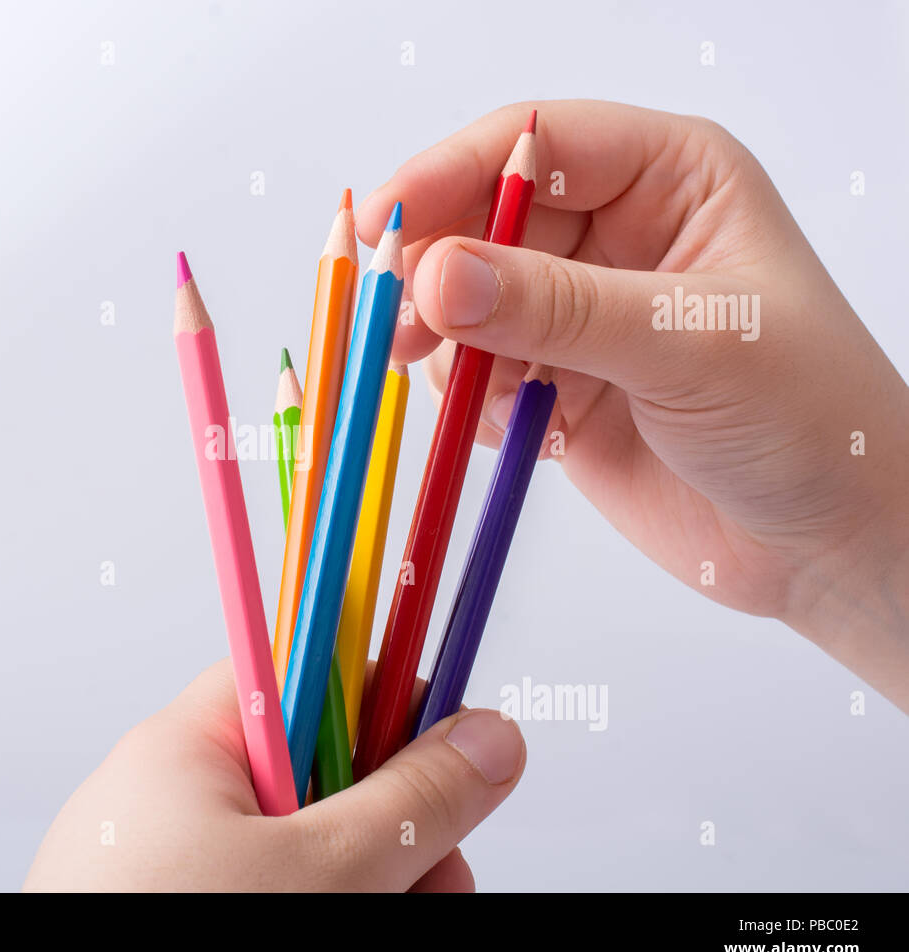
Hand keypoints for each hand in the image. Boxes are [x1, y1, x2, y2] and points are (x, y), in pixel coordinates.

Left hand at [24, 660, 524, 890]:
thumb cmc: (169, 947)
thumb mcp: (319, 874)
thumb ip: (413, 801)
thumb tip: (489, 737)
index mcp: (185, 745)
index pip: (303, 674)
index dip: (384, 699)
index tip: (450, 747)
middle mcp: (170, 799)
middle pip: (318, 774)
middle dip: (394, 826)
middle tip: (439, 881)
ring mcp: (167, 868)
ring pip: (300, 849)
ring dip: (370, 882)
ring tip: (404, 918)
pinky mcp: (173, 913)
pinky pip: (263, 891)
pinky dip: (316, 905)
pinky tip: (342, 938)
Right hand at [357, 100, 908, 708]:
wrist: (826, 545)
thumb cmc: (810, 420)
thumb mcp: (686, 343)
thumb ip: (556, 307)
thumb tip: (437, 277)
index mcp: (670, 180)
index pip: (535, 144)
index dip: (453, 172)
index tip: (387, 220)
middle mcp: (618, 237)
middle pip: (485, 222)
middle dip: (439, 271)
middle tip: (402, 325)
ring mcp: (582, 315)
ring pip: (469, 302)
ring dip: (449, 344)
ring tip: (462, 388)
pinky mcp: (559, 387)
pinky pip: (478, 374)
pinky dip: (473, 400)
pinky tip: (515, 431)